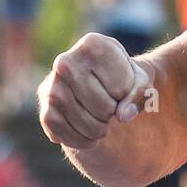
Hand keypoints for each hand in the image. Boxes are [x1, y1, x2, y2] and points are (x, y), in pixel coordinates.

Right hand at [38, 33, 152, 151]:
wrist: (98, 87)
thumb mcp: (141, 80)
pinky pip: (70, 137)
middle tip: (110, 103)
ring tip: (101, 117)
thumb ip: (140, 94)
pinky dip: (85, 142)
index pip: (122, 89)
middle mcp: (65, 61)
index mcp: (93, 45)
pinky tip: (89, 133)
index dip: (128, 94)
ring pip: (89, 126)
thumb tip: (122, 116)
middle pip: (105, 108)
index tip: (121, 84)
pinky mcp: (45, 111)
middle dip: (114, 113)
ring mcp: (51, 86)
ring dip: (102, 130)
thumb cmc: (124, 78)